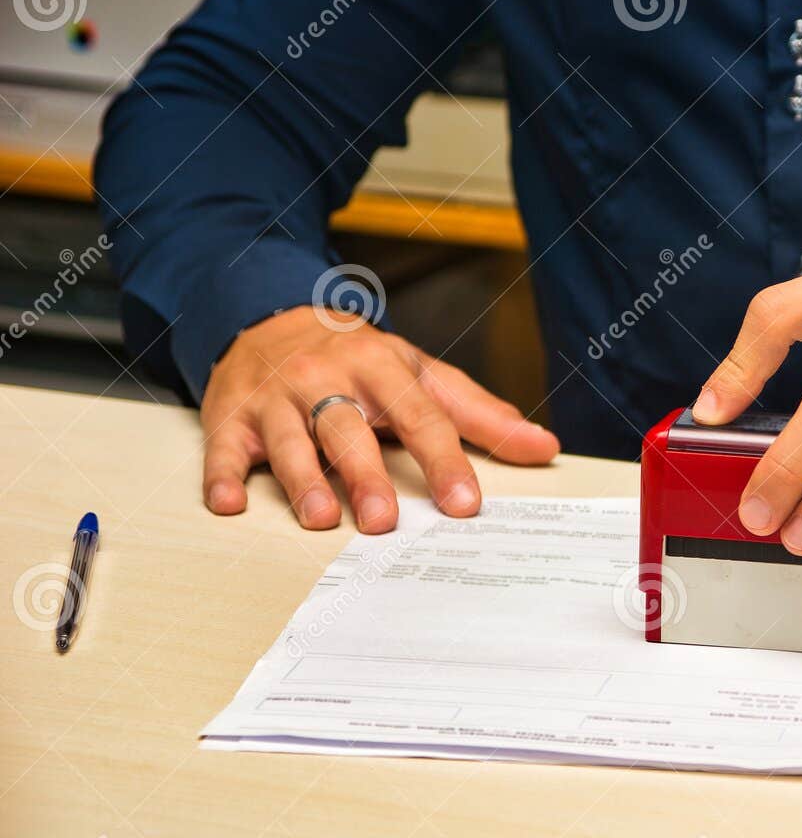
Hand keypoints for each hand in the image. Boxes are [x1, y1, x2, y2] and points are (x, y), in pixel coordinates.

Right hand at [200, 306, 558, 531]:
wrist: (270, 315)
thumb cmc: (357, 358)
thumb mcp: (421, 374)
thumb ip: (479, 415)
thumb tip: (544, 447)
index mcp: (380, 367)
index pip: (419, 417)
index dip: (444, 461)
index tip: (465, 504)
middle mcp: (325, 379)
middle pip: (349, 429)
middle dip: (367, 475)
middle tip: (384, 522)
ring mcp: (275, 398)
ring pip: (289, 440)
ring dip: (302, 479)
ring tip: (320, 518)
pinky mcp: (231, 416)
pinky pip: (223, 446)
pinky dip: (221, 474)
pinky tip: (228, 503)